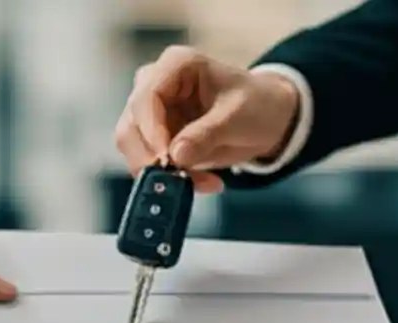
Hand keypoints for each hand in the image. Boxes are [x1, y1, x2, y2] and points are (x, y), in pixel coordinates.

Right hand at [114, 46, 300, 192]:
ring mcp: (152, 112)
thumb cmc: (255, 104)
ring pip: (134, 147)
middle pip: (131, 125)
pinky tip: (203, 182)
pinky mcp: (155, 137)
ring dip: (161, 173)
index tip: (167, 160)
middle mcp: (155, 84)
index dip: (151, 131)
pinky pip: (149, 162)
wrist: (266, 118)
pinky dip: (171, 178)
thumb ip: (206, 134)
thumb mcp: (237, 117)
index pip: (147, 97)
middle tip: (179, 180)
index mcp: (176, 65)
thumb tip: (176, 156)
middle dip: (152, 158)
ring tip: (203, 183)